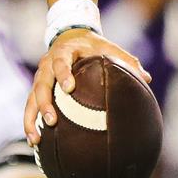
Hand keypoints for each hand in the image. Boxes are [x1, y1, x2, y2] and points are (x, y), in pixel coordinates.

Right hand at [25, 30, 149, 144]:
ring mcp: (40, 78)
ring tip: (36, 140)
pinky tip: (35, 142)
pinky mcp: (37, 89)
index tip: (69, 88)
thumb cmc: (92, 46)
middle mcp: (47, 64)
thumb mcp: (108, 48)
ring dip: (31, 119)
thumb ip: (126, 61)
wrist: (70, 35)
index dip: (63, 74)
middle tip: (52, 121)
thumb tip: (147, 78)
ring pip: (31, 99)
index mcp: (64, 52)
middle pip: (40, 84)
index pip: (60, 62)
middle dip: (44, 103)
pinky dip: (30, 124)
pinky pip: (30, 107)